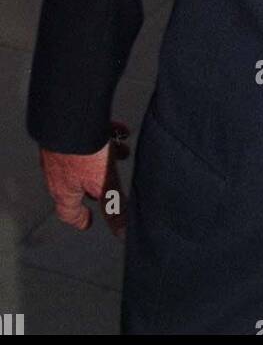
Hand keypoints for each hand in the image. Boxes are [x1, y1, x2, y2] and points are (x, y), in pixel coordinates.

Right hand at [39, 120, 129, 237]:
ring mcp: (61, 148)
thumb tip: (123, 233)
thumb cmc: (81, 150)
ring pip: (85, 157)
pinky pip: (88, 134)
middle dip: (95, 184)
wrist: (69, 111)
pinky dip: (105, 134)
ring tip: (122, 151)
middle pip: (76, 183)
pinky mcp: (68, 128)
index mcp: (64, 189)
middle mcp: (58, 170)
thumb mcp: (104, 183)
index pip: (67, 211)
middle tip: (107, 185)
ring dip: (104, 157)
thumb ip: (114, 207)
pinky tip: (120, 129)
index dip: (78, 218)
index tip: (87, 222)